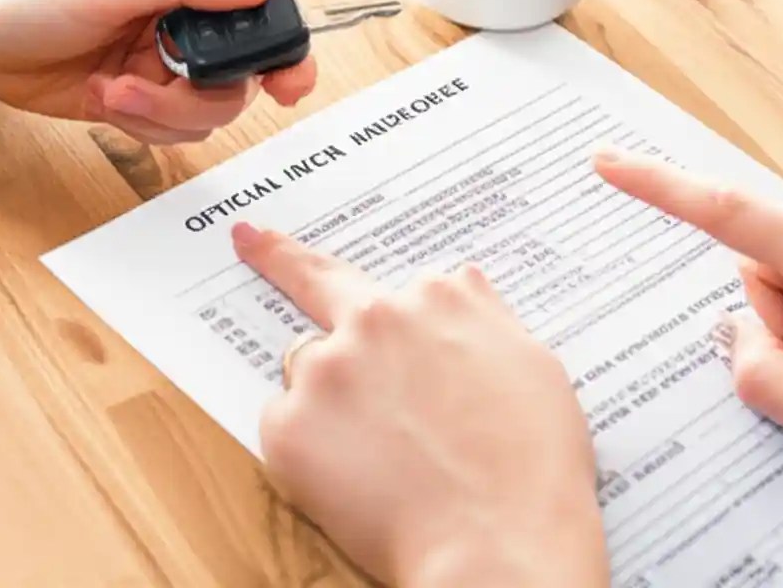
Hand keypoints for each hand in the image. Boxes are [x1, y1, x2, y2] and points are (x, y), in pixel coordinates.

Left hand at [0, 0, 317, 143]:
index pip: (260, 26)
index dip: (286, 61)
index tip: (287, 89)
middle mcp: (182, 35)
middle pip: (234, 90)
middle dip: (190, 100)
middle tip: (141, 84)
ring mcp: (161, 73)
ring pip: (201, 120)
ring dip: (157, 115)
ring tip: (110, 90)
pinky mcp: (136, 103)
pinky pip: (166, 133)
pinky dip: (138, 125)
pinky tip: (102, 97)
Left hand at [232, 224, 607, 586]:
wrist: (498, 543)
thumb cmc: (532, 467)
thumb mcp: (534, 367)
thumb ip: (486, 318)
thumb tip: (463, 285)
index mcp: (437, 301)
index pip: (397, 285)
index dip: (388, 302)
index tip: (336, 266)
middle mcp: (376, 320)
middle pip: (320, 285)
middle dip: (279, 256)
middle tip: (249, 240)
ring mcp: (326, 370)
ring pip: (309, 371)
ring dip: (330, 399)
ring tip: (382, 456)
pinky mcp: (288, 427)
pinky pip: (287, 427)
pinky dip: (311, 451)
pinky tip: (358, 481)